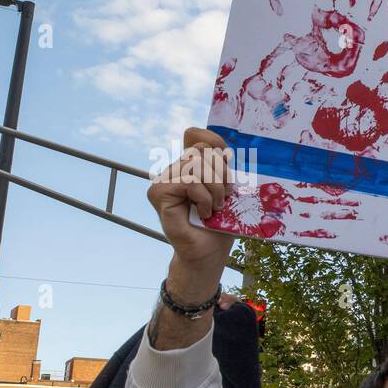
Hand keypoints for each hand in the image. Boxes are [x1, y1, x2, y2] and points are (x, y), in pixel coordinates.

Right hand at [148, 128, 235, 278]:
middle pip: (201, 149)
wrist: (208, 252)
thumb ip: (223, 167)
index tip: (228, 162)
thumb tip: (225, 150)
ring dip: (215, 189)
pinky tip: (204, 213)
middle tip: (224, 197)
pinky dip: (204, 198)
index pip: (196, 135)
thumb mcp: (228, 190)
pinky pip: (189, 182)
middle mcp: (174, 169)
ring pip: (195, 165)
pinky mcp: (158, 193)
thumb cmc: (220, 224)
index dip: (214, 142)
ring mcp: (163, 180)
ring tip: (214, 208)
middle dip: (221, 173)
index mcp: (190, 165)